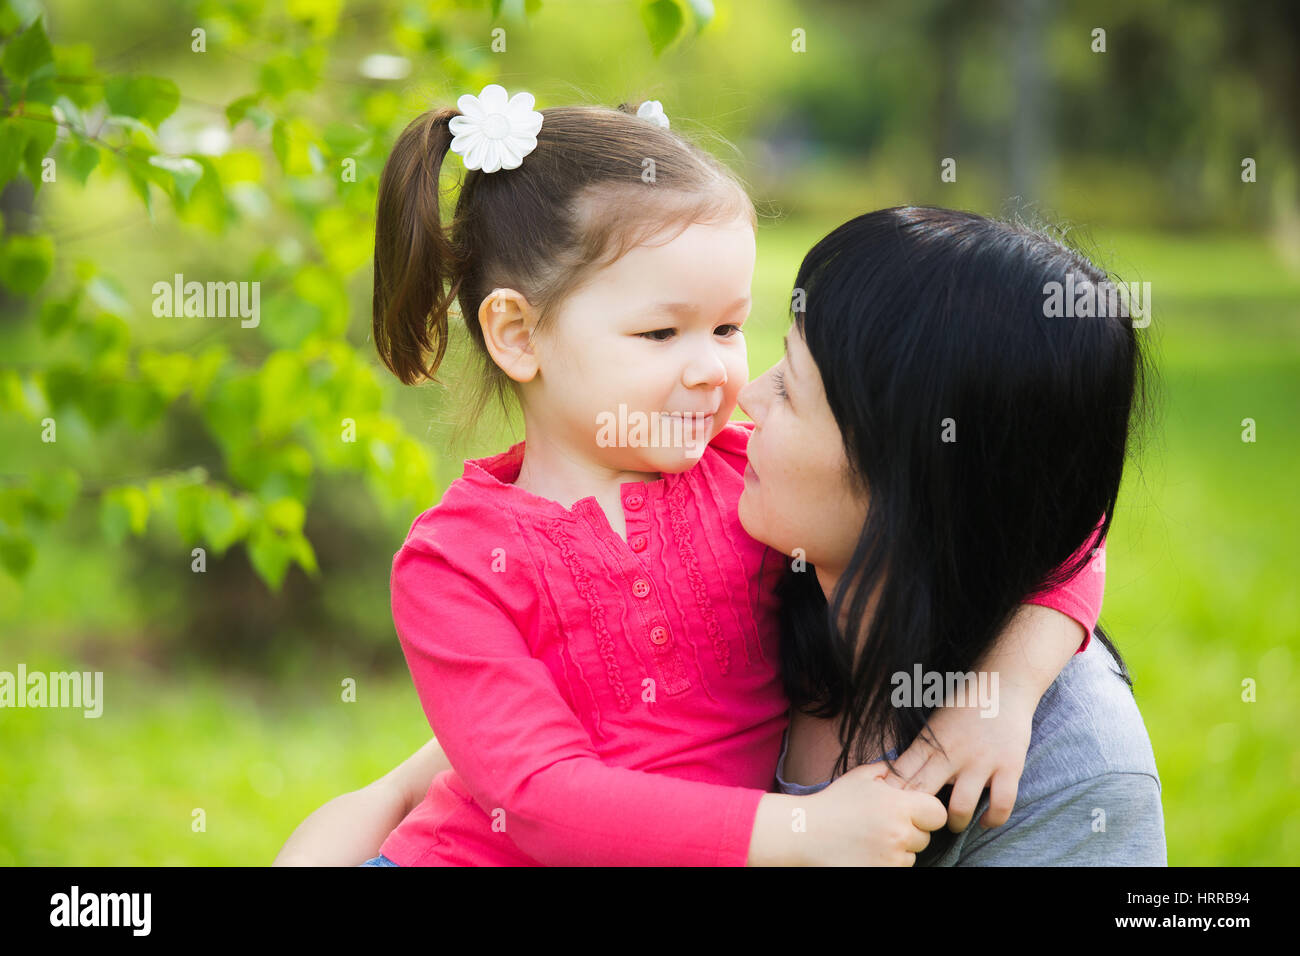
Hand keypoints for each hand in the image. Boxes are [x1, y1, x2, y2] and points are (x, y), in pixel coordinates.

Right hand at [800, 761, 947, 864]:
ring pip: (911, 857)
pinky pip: (897, 869)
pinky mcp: (881, 873)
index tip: (915, 813)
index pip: (938, 814)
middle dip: (910, 832)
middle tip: (884, 826)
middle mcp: (899, 834)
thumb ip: (888, 769)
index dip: (929, 813)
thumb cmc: (833, 803)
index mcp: (898, 806)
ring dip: (898, 850)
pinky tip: (867, 852)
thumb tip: (904, 769)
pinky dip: (886, 863)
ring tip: (872, 839)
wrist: (805, 834)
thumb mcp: (860, 777)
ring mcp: (891, 859)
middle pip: (924, 838)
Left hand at [882, 685, 1037, 832]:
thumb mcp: (934, 722)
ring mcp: (982, 761)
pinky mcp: (1009, 766)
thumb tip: (894, 774)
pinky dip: (992, 819)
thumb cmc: (964, 704)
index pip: (902, 774)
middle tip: (917, 824)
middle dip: (916, 813)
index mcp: (929, 741)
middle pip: (923, 792)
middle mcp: (953, 753)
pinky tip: (985, 821)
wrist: (1003, 682)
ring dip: (954, 822)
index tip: (885, 810)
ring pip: (961, 807)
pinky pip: (1001, 804)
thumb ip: (920, 749)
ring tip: (952, 824)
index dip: (891, 796)